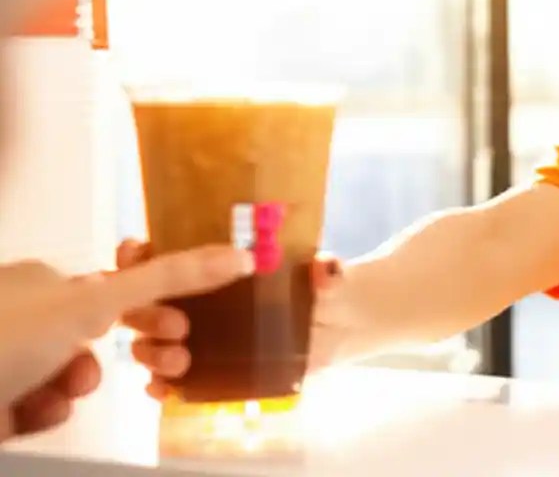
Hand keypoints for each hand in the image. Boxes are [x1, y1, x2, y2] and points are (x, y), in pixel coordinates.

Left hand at [0, 246, 252, 441]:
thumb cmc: (4, 338)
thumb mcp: (95, 303)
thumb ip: (168, 278)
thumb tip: (239, 255)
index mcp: (41, 279)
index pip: (113, 287)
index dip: (152, 309)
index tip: (181, 329)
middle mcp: (20, 315)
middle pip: (95, 336)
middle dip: (123, 354)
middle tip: (158, 366)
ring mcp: (5, 362)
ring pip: (66, 378)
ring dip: (75, 389)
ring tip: (63, 395)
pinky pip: (37, 410)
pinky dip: (43, 414)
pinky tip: (31, 413)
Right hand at [119, 240, 347, 399]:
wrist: (338, 327)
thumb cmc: (321, 289)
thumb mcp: (326, 279)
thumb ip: (327, 274)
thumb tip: (326, 269)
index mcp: (214, 266)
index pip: (163, 255)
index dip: (141, 254)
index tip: (136, 253)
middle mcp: (195, 299)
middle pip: (147, 302)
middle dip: (147, 313)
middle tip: (176, 325)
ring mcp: (197, 336)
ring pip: (152, 342)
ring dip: (153, 352)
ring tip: (178, 362)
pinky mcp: (208, 368)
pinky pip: (171, 379)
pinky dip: (161, 384)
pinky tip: (163, 389)